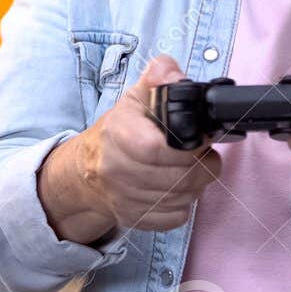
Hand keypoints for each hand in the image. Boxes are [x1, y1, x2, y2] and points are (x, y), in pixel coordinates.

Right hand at [39, 55, 222, 243]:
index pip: (160, 148)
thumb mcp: (135, 97)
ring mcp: (125, 198)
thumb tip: (173, 73)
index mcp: (118, 135)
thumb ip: (158, 78)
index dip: (190, 145)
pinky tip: (176, 186)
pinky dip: (185, 202)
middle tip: (201, 151)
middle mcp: (117, 170)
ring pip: (184, 197)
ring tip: (189, 165)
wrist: (88, 170)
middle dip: (202, 163)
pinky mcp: (135, 219)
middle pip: (180, 176)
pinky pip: (177, 216)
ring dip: (196, 182)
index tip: (199, 138)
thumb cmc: (118, 131)